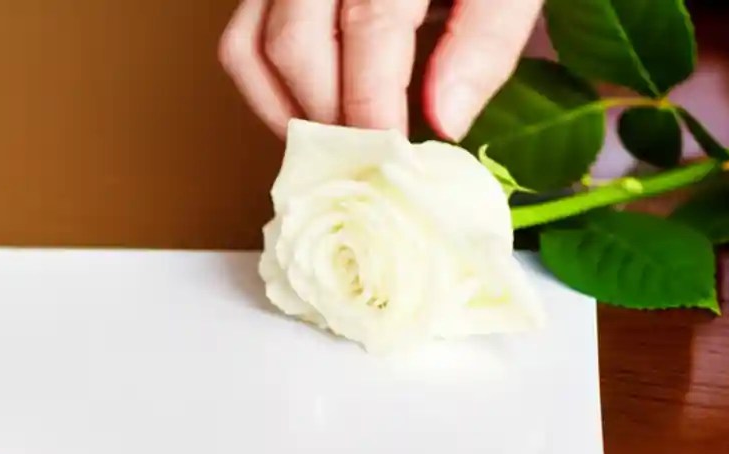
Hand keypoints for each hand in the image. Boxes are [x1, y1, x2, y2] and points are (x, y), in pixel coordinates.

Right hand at [217, 0, 541, 138]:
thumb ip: (485, 41)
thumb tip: (444, 121)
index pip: (370, 24)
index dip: (377, 102)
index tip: (395, 155)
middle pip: (297, 45)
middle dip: (334, 116)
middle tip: (376, 154)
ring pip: (251, 49)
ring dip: (292, 111)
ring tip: (344, 139)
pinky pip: (242, 43)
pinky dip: (269, 92)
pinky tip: (316, 114)